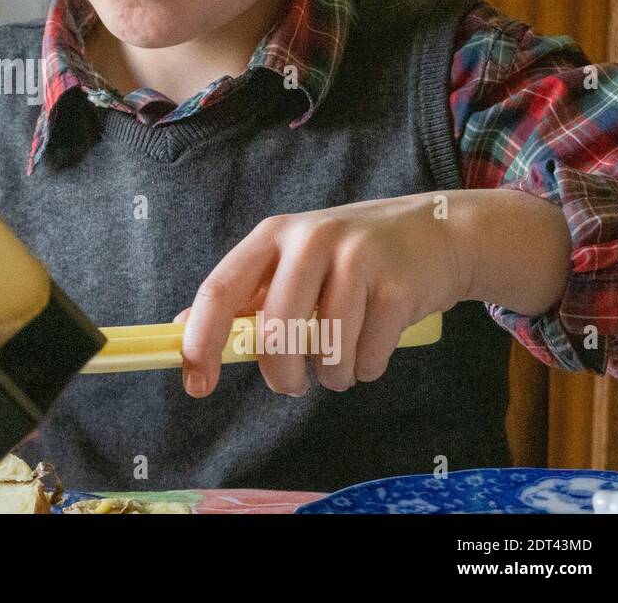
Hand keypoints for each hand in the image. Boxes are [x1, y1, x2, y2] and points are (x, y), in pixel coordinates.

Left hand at [176, 192, 475, 398]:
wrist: (437, 232)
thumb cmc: (352, 256)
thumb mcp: (293, 261)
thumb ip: (244, 296)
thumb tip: (181, 326)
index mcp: (272, 236)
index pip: (219, 290)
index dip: (201, 341)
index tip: (197, 384)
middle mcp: (310, 240)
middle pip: (274, 332)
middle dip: (281, 375)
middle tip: (291, 385)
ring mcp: (357, 259)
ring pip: (324, 351)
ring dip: (331, 376)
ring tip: (341, 362)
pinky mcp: (398, 286)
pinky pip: (368, 357)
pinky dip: (366, 368)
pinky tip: (374, 345)